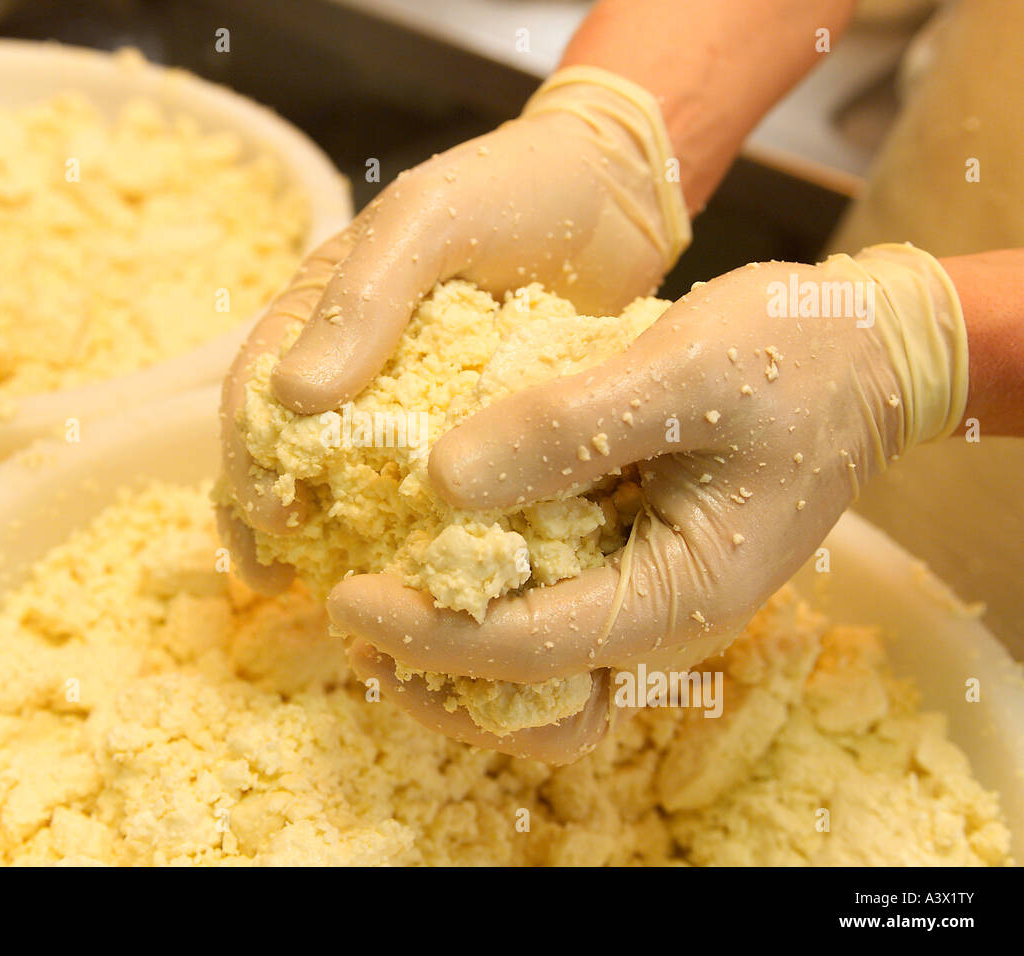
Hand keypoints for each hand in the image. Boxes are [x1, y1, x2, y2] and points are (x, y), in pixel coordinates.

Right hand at [218, 65, 689, 586]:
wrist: (615, 192)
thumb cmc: (514, 188)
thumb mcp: (431, 221)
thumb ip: (365, 297)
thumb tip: (291, 398)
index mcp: (321, 311)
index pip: (254, 393)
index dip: (250, 458)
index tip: (278, 515)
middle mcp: (353, 366)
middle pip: (282, 453)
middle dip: (266, 516)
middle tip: (278, 577)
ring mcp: (409, 405)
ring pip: (345, 483)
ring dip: (325, 539)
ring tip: (327, 596)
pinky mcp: (468, 433)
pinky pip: (423, 492)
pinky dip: (405, 535)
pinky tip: (412, 580)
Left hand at [330, 244, 968, 761]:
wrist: (868, 353)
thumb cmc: (790, 354)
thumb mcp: (678, 369)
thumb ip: (565, 427)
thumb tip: (439, 480)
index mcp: (680, 595)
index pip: (531, 650)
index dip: (430, 632)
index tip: (348, 594)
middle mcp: (663, 621)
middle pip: (532, 706)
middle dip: (434, 680)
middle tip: (351, 625)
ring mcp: (650, 601)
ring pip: (539, 685)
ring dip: (454, 665)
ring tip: (375, 616)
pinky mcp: (635, 569)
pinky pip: (553, 627)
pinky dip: (487, 618)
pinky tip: (434, 568)